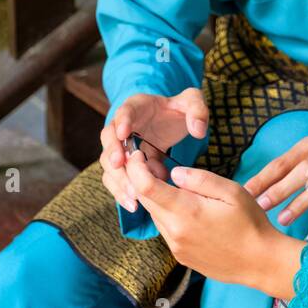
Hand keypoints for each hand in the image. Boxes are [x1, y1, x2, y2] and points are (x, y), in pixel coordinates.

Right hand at [100, 87, 208, 211]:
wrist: (171, 122)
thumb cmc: (178, 109)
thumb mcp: (192, 102)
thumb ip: (198, 110)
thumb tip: (198, 130)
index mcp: (137, 106)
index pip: (125, 111)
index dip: (122, 121)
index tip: (123, 133)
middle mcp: (122, 126)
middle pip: (109, 138)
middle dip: (113, 151)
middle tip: (119, 164)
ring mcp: (121, 147)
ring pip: (109, 162)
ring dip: (118, 177)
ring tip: (133, 193)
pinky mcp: (125, 165)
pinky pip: (116, 179)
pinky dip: (121, 191)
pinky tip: (134, 204)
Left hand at [124, 149, 302, 297]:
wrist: (260, 262)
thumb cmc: (251, 224)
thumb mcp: (232, 191)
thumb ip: (200, 179)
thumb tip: (174, 173)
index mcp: (186, 212)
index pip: (145, 187)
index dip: (135, 168)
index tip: (138, 155)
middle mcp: (175, 231)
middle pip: (144, 200)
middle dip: (142, 179)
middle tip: (155, 164)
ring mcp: (176, 246)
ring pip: (154, 215)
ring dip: (155, 197)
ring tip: (173, 185)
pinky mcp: (181, 256)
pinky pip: (165, 229)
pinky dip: (166, 214)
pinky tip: (184, 208)